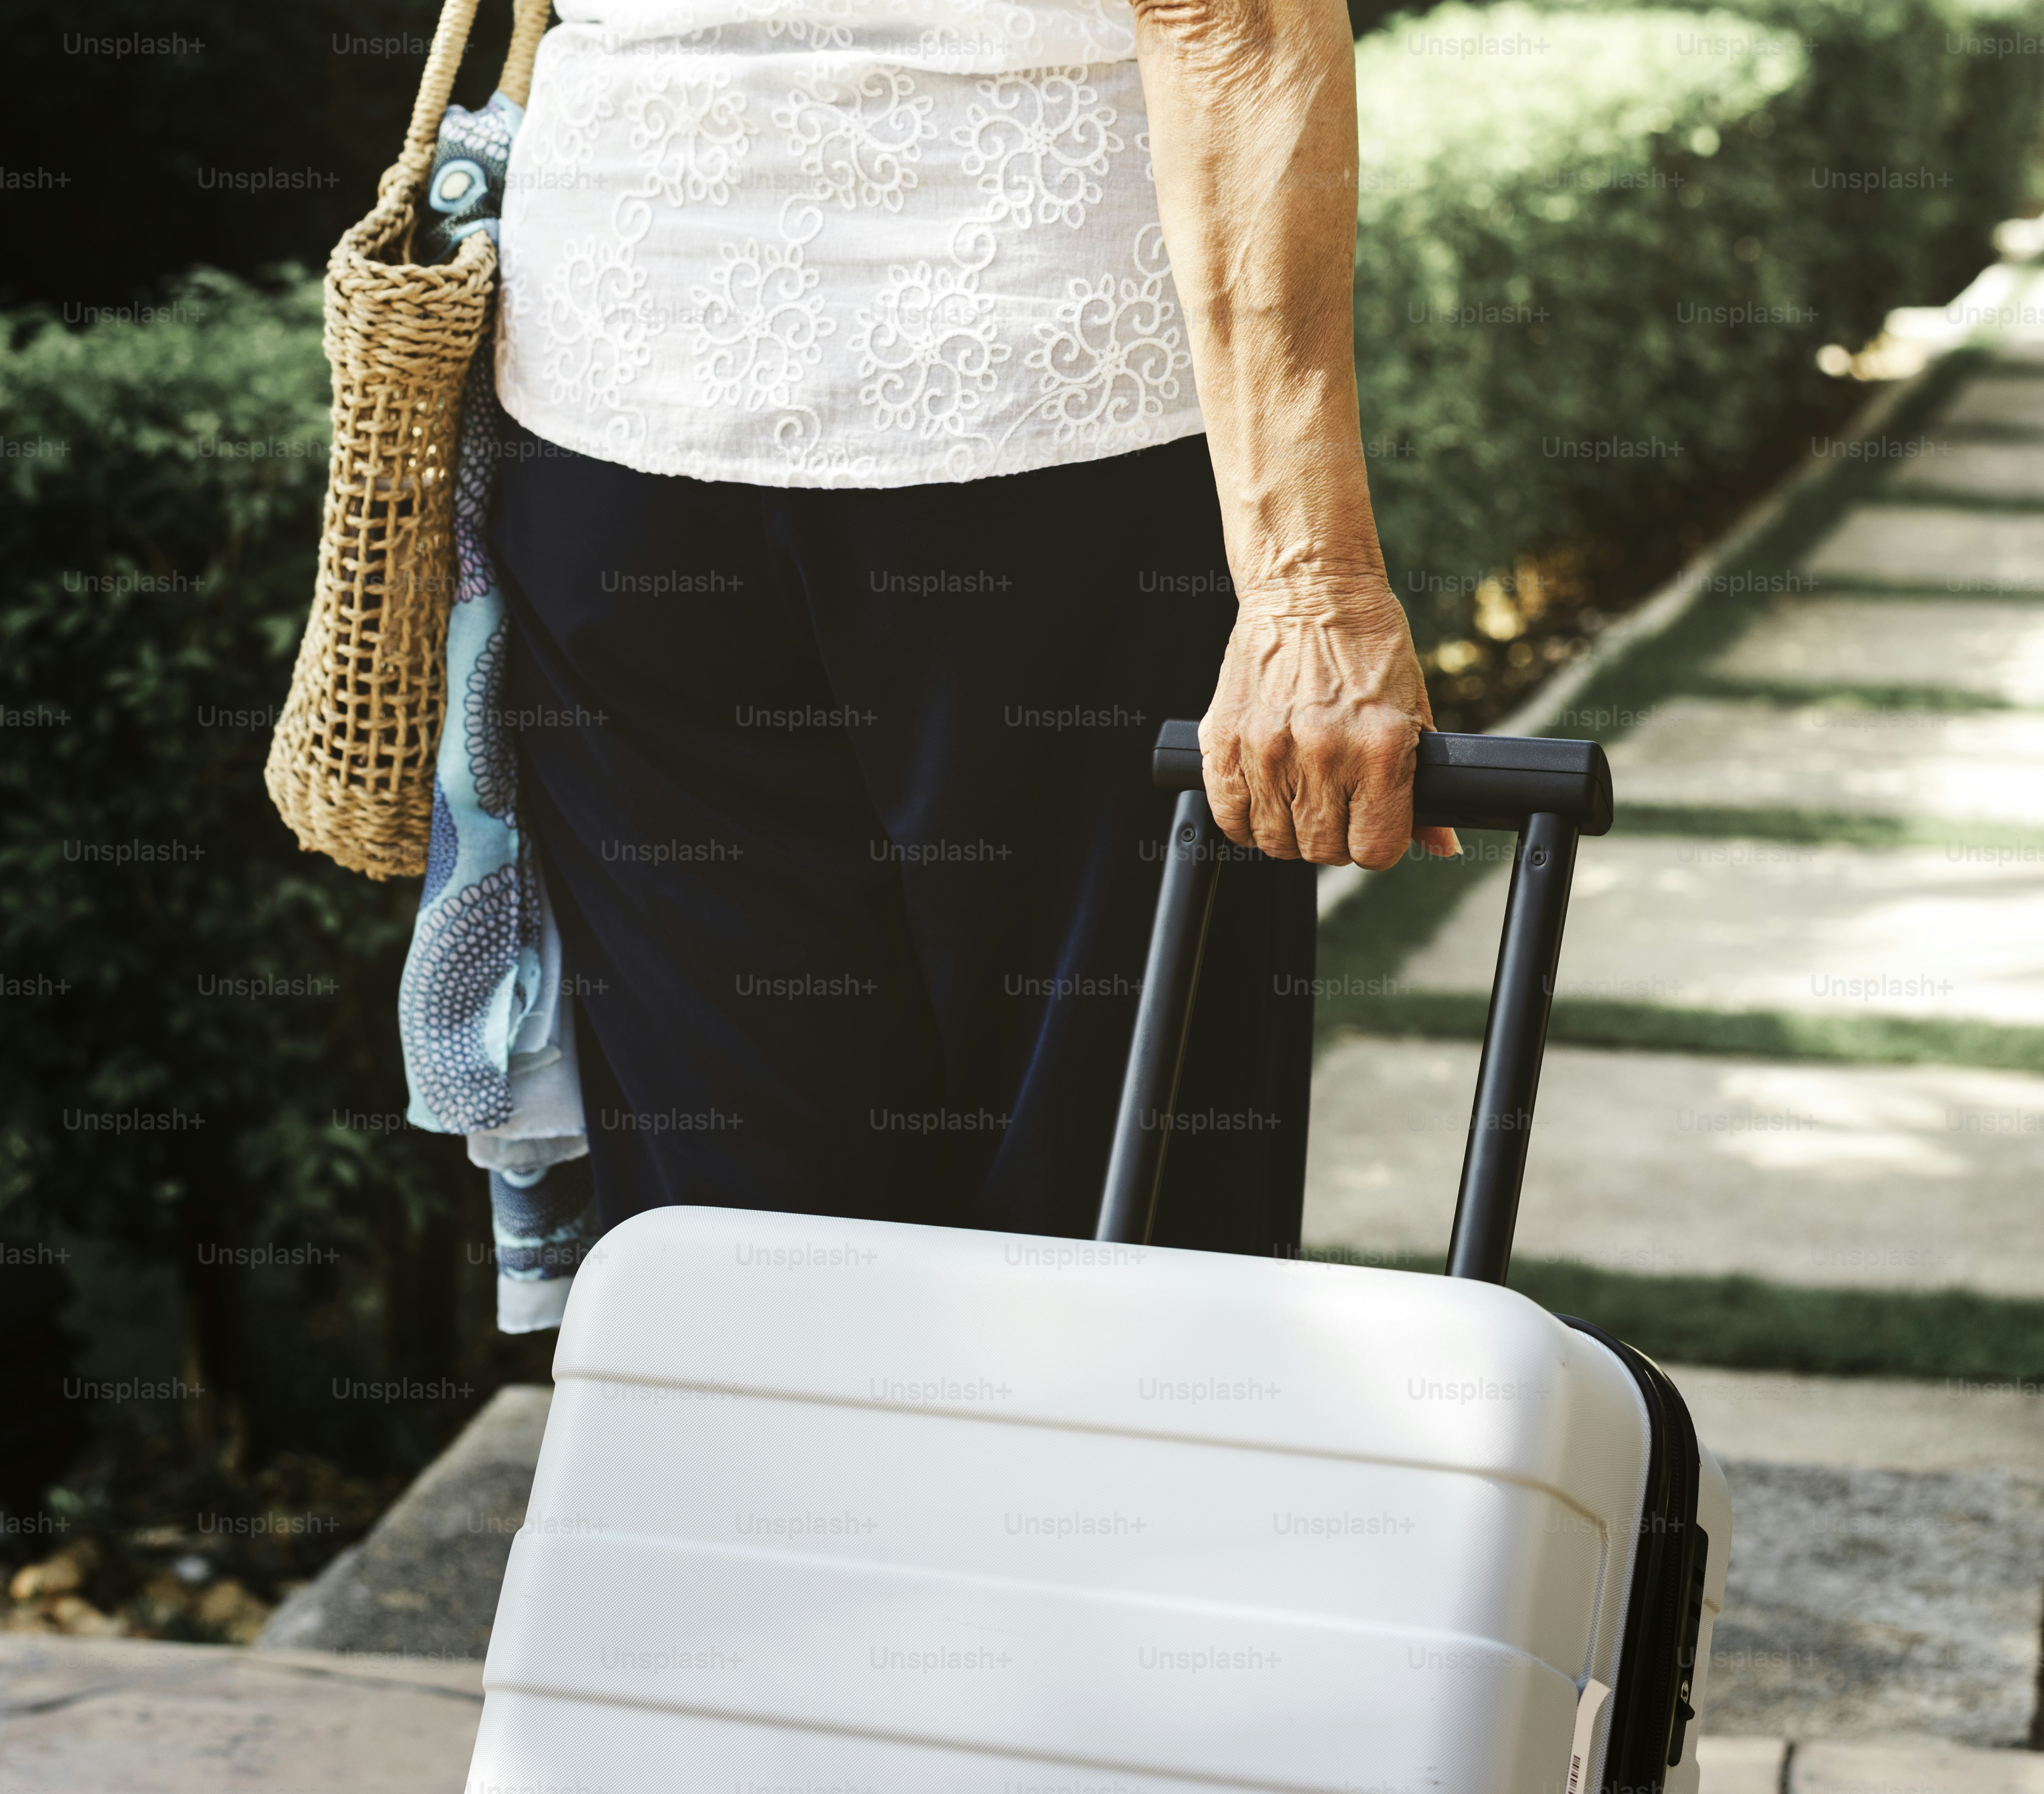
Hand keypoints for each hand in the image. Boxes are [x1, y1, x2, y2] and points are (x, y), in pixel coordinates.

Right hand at [1200, 582, 1460, 869]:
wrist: (1309, 590)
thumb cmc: (1366, 644)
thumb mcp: (1411, 710)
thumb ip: (1422, 785)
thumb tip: (1441, 845)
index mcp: (1379, 746)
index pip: (1375, 848)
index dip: (1377, 844)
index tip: (1371, 827)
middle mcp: (1323, 752)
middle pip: (1323, 849)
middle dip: (1333, 839)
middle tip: (1335, 809)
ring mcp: (1268, 748)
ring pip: (1275, 840)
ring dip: (1289, 832)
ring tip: (1299, 800)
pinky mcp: (1224, 740)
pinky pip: (1229, 815)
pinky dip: (1246, 820)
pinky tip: (1264, 798)